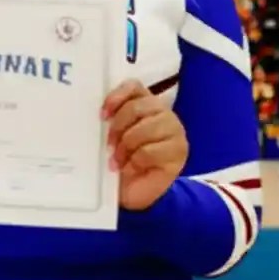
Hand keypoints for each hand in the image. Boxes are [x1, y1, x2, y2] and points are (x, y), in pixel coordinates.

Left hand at [102, 79, 188, 210]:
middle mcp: (163, 112)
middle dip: (119, 126)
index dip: (117, 96)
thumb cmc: (122, 161)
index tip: (102, 115)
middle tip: (109, 145)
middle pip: (138, 107)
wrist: (135, 193)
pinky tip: (132, 168)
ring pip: (145, 128)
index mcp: (145, 104)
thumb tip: (99, 113)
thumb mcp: (113, 138)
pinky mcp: (179, 151)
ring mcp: (174, 130)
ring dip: (127, 146)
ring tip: (119, 160)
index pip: (134, 86)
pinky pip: (151, 150)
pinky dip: (136, 161)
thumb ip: (111, 121)